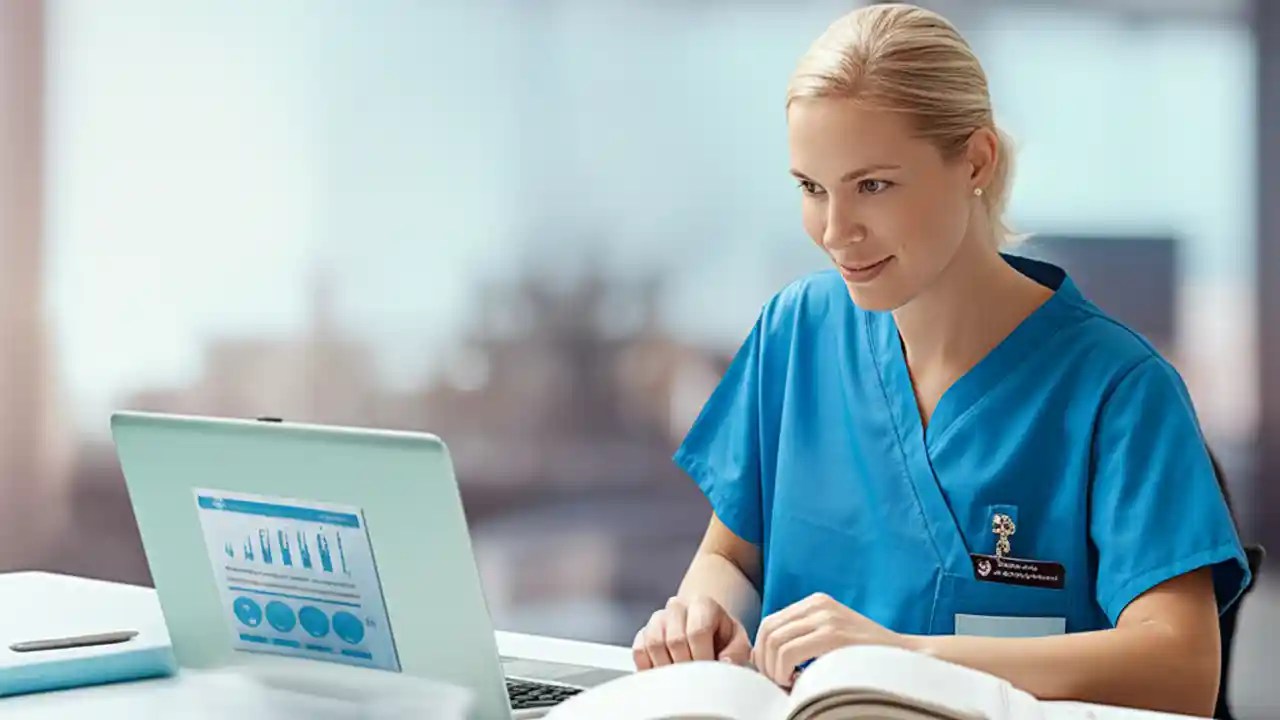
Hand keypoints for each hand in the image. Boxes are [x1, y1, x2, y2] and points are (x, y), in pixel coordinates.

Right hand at [632, 596, 751, 669]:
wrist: (703, 626)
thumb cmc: (721, 636)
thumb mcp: (737, 641)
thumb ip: (736, 653)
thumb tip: (724, 664)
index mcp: (703, 603)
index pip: (697, 631)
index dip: (703, 657)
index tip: (709, 674)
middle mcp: (676, 606)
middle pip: (674, 640)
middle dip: (686, 666)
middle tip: (696, 682)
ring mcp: (657, 618)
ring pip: (653, 645)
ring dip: (667, 668)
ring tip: (681, 680)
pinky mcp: (642, 632)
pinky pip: (639, 651)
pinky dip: (649, 668)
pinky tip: (664, 677)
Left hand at [752, 593, 906, 687]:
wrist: (907, 658)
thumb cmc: (867, 656)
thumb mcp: (832, 636)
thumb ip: (803, 638)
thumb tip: (764, 656)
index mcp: (816, 602)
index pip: (770, 623)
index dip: (762, 651)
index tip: (772, 673)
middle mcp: (818, 605)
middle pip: (768, 632)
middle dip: (765, 662)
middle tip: (779, 682)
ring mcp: (826, 617)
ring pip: (774, 643)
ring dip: (774, 670)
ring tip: (790, 683)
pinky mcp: (833, 634)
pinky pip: (789, 653)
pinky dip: (784, 672)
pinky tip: (798, 682)